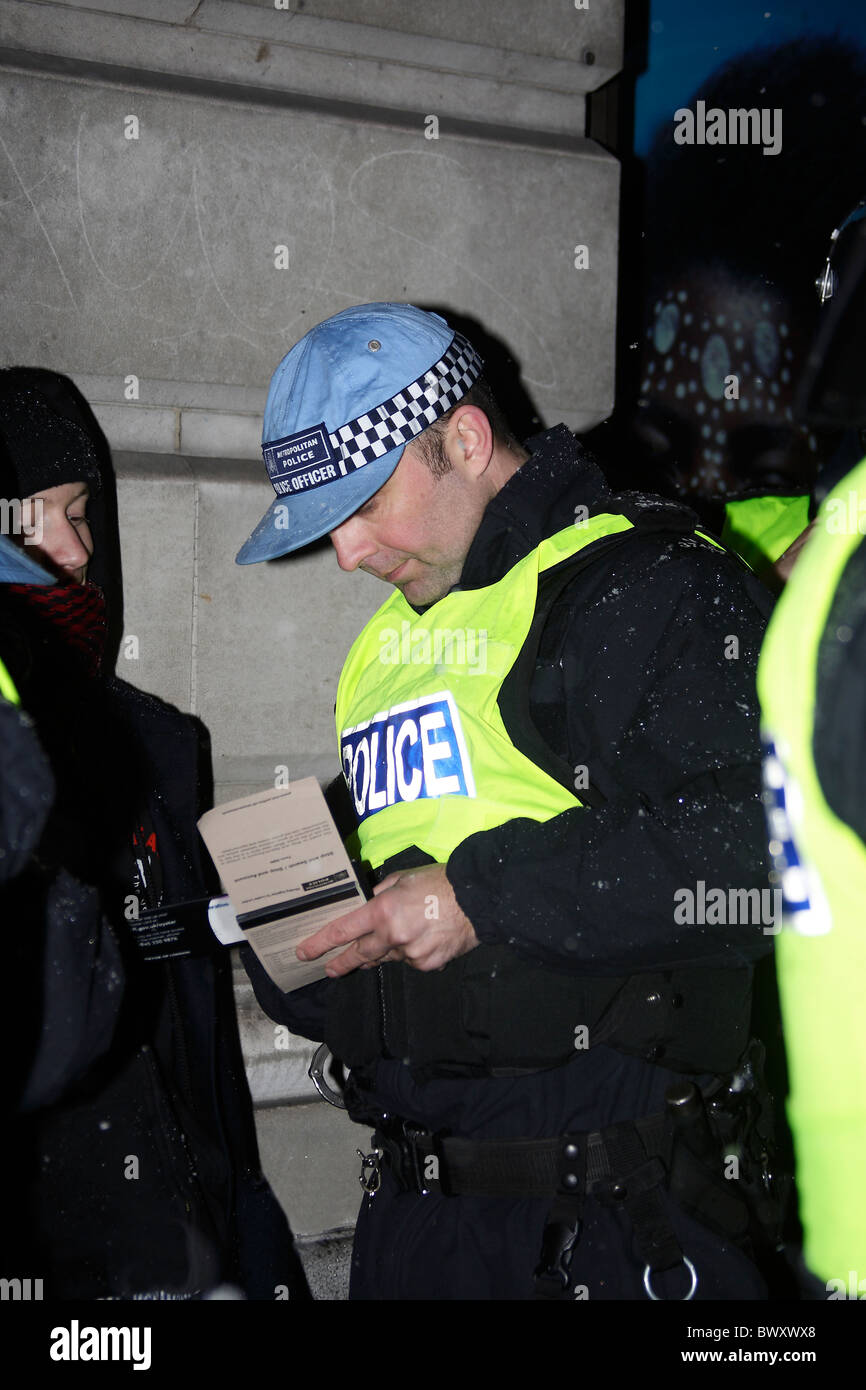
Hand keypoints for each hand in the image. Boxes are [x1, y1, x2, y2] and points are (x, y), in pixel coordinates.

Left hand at [296, 864, 478, 976]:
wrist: (477, 899)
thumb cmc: (439, 882)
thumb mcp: (402, 878)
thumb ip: (380, 892)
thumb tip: (366, 902)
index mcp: (382, 911)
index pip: (342, 931)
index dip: (320, 943)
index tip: (304, 952)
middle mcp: (392, 936)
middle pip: (359, 954)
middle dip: (342, 962)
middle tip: (329, 969)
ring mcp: (410, 954)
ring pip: (387, 958)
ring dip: (382, 952)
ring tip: (379, 948)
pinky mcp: (427, 964)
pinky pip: (410, 961)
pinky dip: (409, 953)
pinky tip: (420, 940)